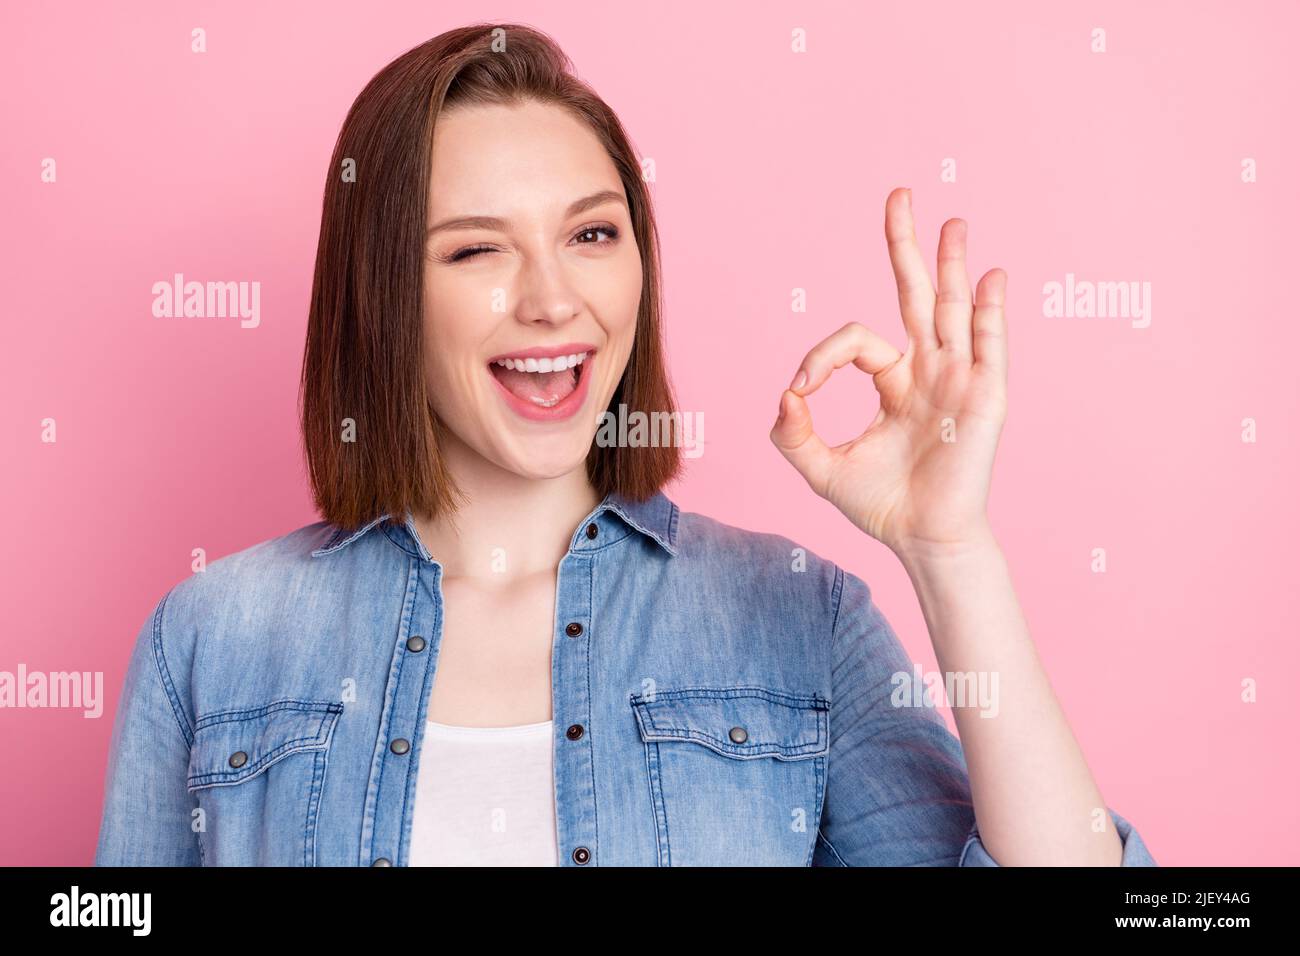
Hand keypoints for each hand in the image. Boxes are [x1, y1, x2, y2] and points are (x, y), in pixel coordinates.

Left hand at [770, 187, 1007, 556]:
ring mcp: (960, 378)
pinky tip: (989, 277)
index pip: (856, 342)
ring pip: (954, 308)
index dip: (821, 356)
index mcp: (894, 382)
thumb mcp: (822, 468)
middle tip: (898, 194)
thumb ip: (792, 434)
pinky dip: (990, 310)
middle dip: (905, 246)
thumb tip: (784, 393)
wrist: (923, 539)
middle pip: (916, 294)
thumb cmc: (882, 505)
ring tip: (952, 222)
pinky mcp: (985, 396)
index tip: (799, 391)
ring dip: (953, 263)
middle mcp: (929, 370)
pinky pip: (989, 344)